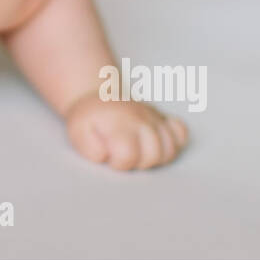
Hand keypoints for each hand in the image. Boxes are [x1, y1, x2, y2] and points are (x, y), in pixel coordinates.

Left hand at [64, 89, 188, 169]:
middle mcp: (141, 120)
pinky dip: (175, 142)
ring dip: (157, 157)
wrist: (99, 95)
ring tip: (140, 153)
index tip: (110, 157)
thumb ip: (89, 148)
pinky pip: (181, 132)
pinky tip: (159, 144)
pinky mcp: (163, 118)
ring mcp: (154, 118)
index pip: (128, 155)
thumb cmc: (89, 118)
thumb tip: (106, 155)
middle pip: (154, 154)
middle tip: (125, 155)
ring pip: (171, 148)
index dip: (119, 164)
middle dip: (139, 163)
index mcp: (119, 124)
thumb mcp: (78, 132)